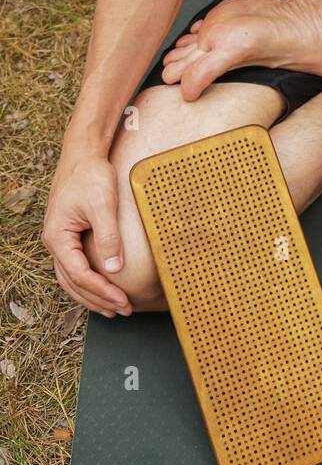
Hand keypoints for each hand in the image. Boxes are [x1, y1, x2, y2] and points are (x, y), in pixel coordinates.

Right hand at [42, 149, 131, 316]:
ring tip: (114, 308)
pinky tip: (103, 288)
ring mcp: (60, 240)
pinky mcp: (69, 235)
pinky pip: (76, 267)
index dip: (101, 291)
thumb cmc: (91, 175)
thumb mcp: (103, 204)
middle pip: (73, 282)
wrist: (83, 154)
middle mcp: (55, 242)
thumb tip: (114, 269)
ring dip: (93, 295)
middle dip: (98, 299)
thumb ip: (108, 236)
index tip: (122, 300)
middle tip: (123, 310)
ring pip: (72, 278)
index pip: (79, 274)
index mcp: (58, 237)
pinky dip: (89, 281)